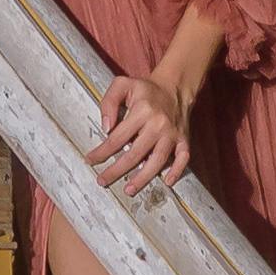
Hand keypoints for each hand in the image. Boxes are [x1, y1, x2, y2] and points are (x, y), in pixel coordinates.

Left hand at [94, 66, 189, 196]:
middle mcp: (158, 124)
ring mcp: (173, 133)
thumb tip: (106, 128)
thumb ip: (109, 103)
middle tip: (102, 181)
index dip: (102, 152)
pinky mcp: (184, 139)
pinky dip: (176, 171)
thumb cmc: (145, 89)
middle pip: (135, 154)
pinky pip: (183, 158)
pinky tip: (167, 182)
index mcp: (142, 110)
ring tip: (129, 189)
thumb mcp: (122, 85)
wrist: (175, 86)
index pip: (117, 138)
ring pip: (157, 161)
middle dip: (116, 170)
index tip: (91, 160)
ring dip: (142, 178)